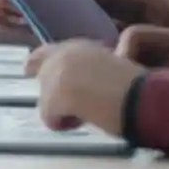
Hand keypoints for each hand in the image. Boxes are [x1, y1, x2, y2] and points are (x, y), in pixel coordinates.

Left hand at [26, 40, 142, 135]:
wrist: (137, 94)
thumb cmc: (134, 84)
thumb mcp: (111, 65)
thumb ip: (90, 67)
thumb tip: (79, 83)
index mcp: (79, 45)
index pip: (47, 50)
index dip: (42, 61)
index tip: (31, 69)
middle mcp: (62, 54)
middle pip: (37, 70)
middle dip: (49, 87)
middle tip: (67, 104)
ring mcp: (54, 74)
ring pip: (45, 98)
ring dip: (61, 107)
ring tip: (87, 112)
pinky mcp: (51, 97)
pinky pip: (49, 117)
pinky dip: (62, 123)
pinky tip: (81, 121)